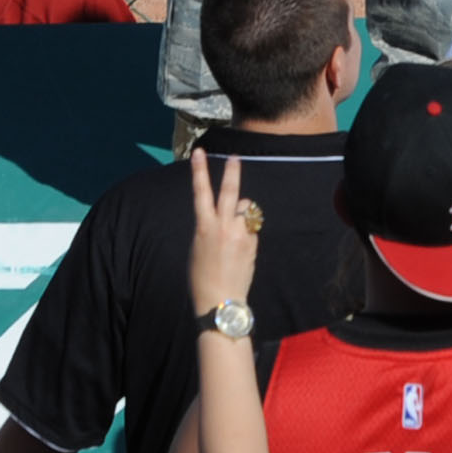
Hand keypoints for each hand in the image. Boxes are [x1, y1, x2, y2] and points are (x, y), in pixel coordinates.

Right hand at [188, 150, 258, 317]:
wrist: (220, 300)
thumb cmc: (202, 276)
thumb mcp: (199, 246)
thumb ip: (212, 227)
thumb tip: (228, 215)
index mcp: (204, 227)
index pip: (201, 192)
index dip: (199, 170)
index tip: (199, 152)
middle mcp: (223, 227)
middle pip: (231, 191)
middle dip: (232, 172)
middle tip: (234, 157)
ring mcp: (240, 234)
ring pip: (247, 208)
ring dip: (243, 211)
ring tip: (236, 229)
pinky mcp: (253, 243)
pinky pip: (252, 226)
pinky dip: (248, 230)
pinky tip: (242, 248)